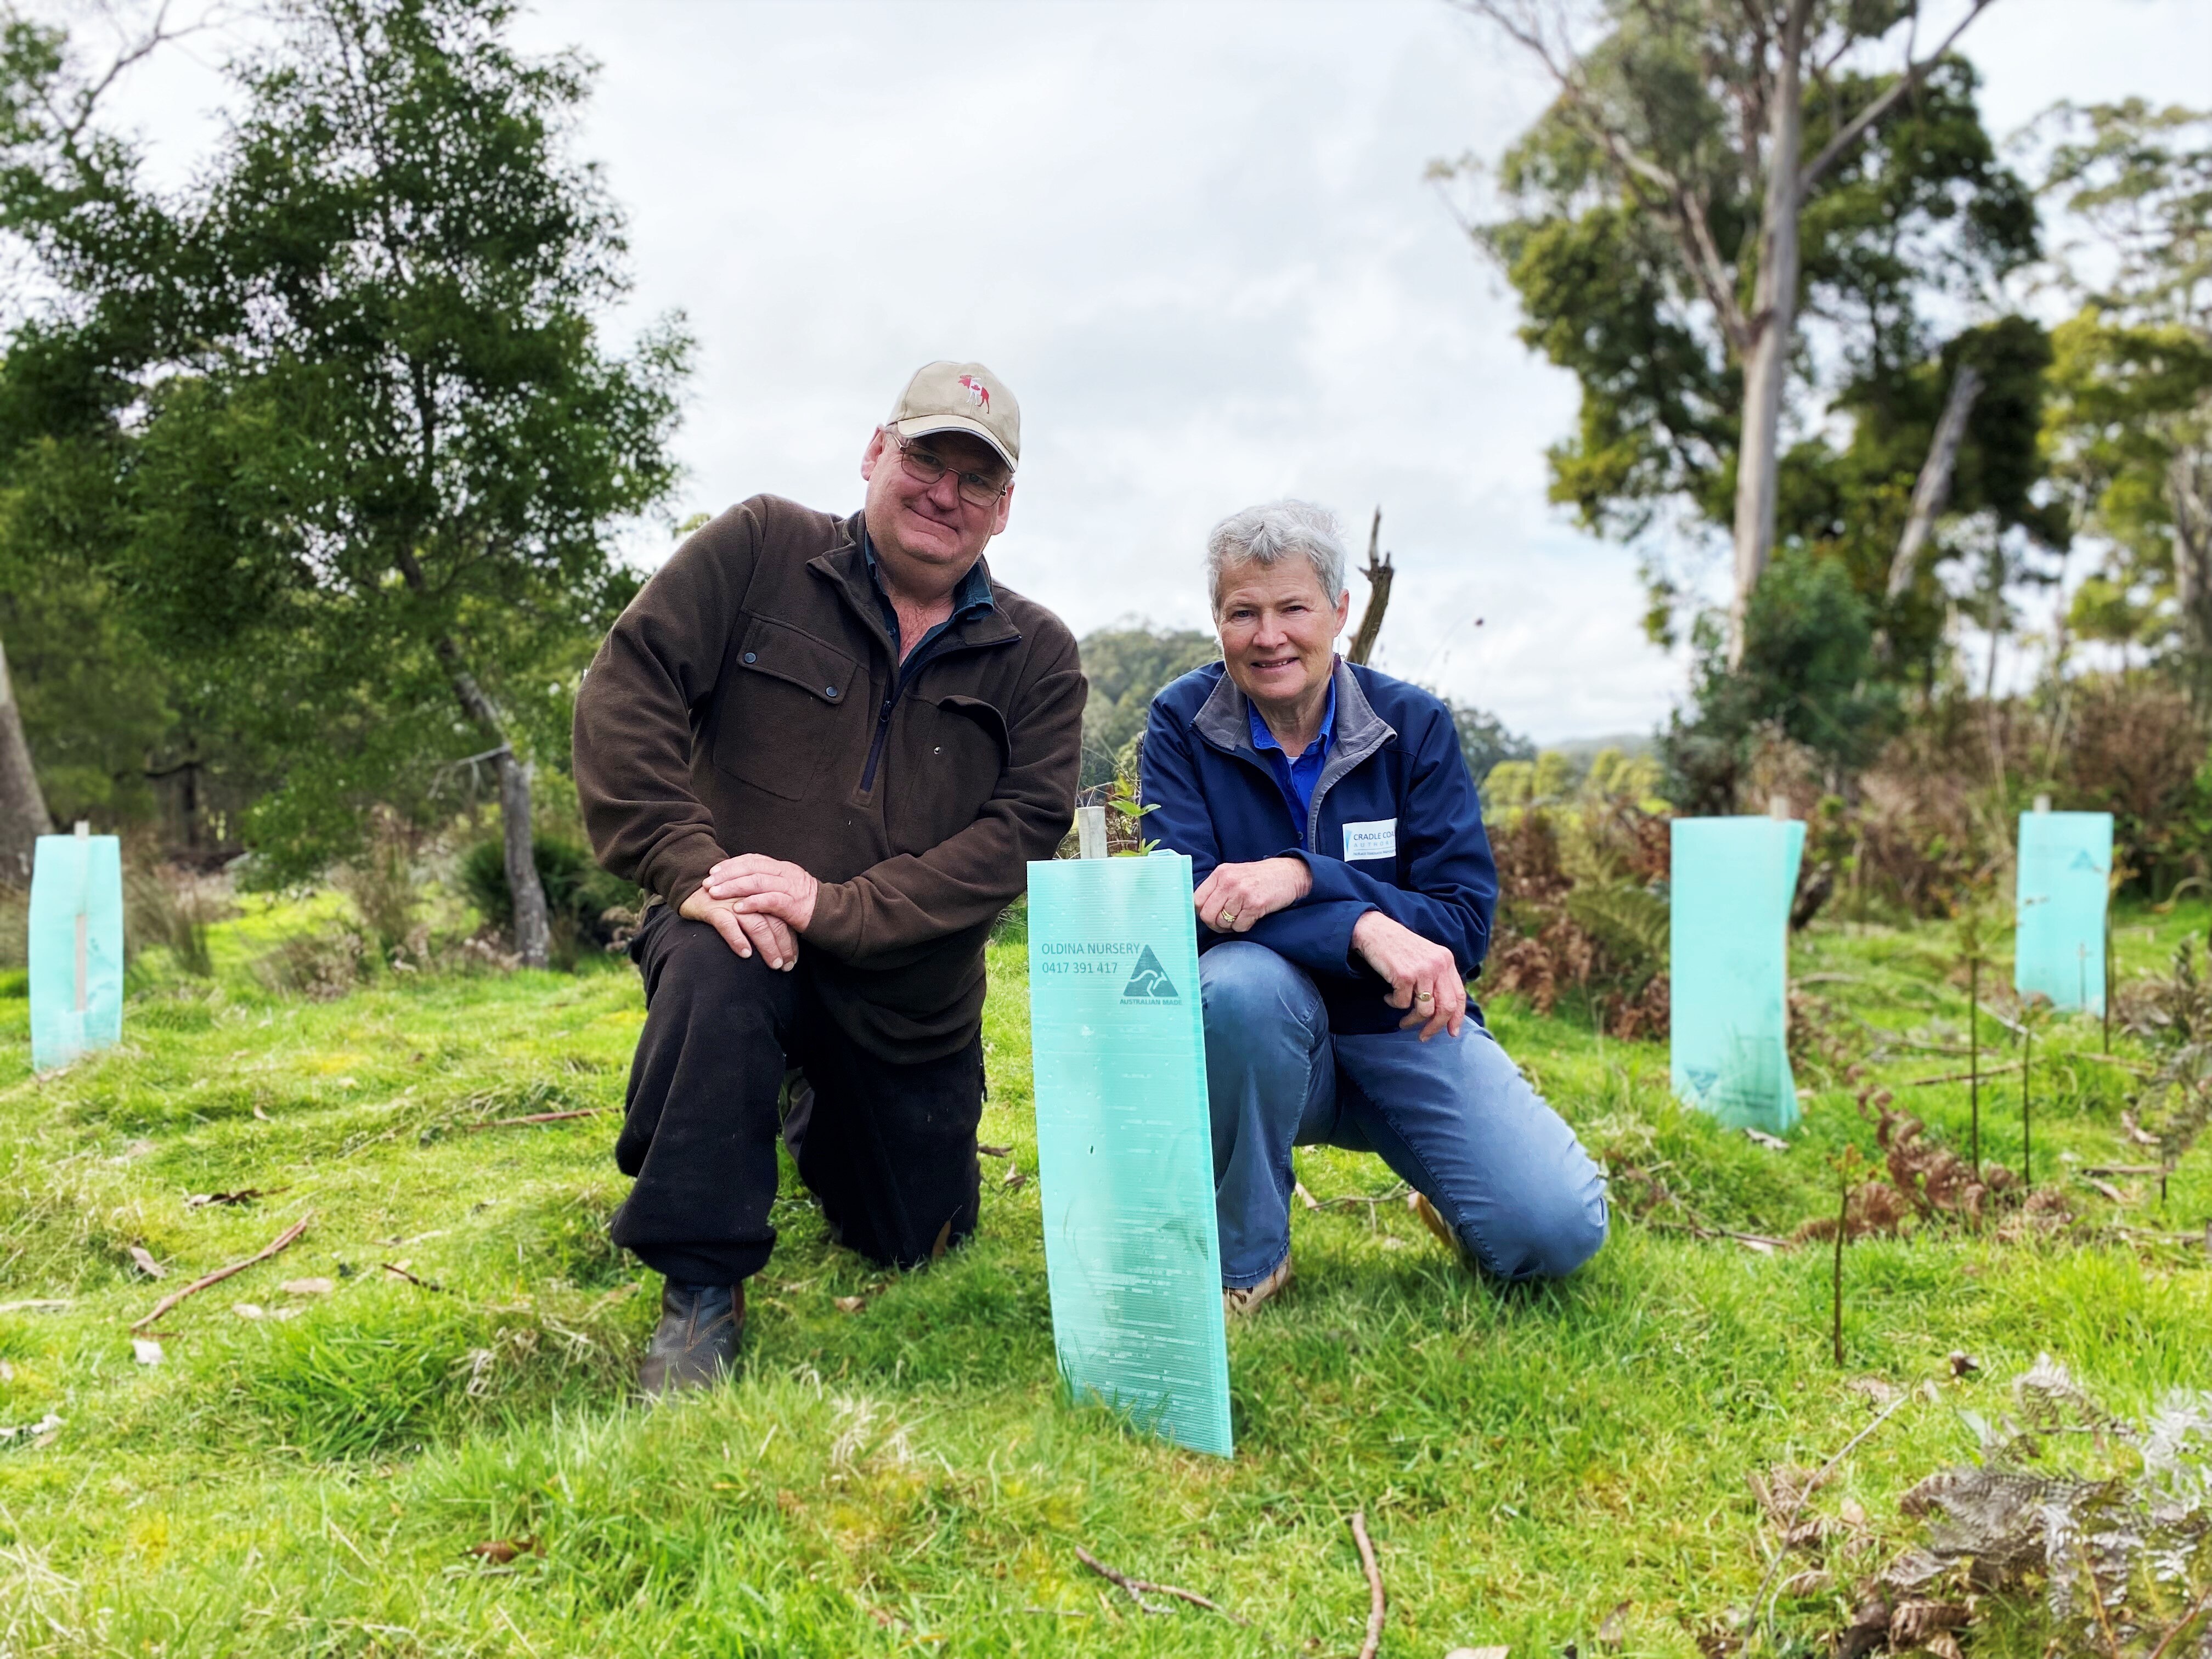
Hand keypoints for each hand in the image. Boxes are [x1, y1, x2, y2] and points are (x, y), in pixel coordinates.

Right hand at [679, 885, 799, 969]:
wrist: (691, 883)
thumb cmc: (723, 898)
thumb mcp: (746, 903)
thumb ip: (763, 915)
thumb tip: (781, 940)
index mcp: (760, 895)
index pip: (783, 918)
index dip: (791, 939)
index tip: (794, 959)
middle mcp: (750, 898)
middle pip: (774, 922)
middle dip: (783, 946)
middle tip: (787, 966)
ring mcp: (732, 903)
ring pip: (756, 925)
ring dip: (767, 946)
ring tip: (775, 964)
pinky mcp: (713, 908)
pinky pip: (727, 924)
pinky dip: (737, 939)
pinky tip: (745, 953)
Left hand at [701, 853, 819, 934]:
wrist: (832, 916)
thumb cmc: (805, 905)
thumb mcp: (786, 888)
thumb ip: (768, 883)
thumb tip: (742, 883)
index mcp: (782, 868)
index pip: (753, 859)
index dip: (732, 864)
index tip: (713, 871)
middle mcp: (786, 874)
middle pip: (751, 868)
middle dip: (726, 875)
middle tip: (707, 883)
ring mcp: (791, 888)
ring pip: (758, 882)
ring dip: (733, 887)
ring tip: (715, 894)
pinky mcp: (795, 906)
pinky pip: (770, 901)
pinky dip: (752, 903)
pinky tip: (737, 909)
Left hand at [1193, 857, 1311, 933]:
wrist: (1288, 874)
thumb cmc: (1259, 877)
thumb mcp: (1234, 874)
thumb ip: (1217, 888)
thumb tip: (1199, 910)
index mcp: (1220, 873)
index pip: (1197, 900)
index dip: (1201, 912)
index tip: (1209, 916)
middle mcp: (1229, 882)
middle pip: (1207, 914)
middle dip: (1214, 924)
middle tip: (1225, 923)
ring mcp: (1242, 893)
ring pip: (1223, 923)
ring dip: (1231, 926)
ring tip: (1241, 916)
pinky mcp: (1255, 905)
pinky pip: (1239, 926)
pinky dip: (1244, 926)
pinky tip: (1251, 916)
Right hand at [1350, 910, 1465, 1040]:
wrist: (1374, 931)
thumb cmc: (1398, 948)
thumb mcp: (1426, 958)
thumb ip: (1437, 978)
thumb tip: (1444, 1011)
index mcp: (1446, 960)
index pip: (1459, 995)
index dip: (1457, 1017)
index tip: (1452, 1033)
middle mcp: (1438, 965)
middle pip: (1446, 1007)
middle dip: (1435, 1027)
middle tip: (1424, 1036)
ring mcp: (1422, 970)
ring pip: (1425, 1011)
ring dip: (1412, 1021)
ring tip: (1403, 1021)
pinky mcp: (1404, 975)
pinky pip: (1402, 1004)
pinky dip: (1394, 1004)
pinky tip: (1388, 996)